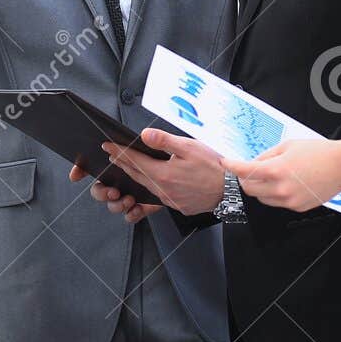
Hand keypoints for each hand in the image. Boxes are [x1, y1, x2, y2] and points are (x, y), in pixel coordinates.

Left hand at [71, 128, 225, 221]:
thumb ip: (164, 141)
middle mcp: (163, 190)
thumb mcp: (189, 147)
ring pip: (146, 186)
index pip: (134, 161)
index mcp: (163, 174)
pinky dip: (150, 186)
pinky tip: (150, 181)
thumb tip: (144, 135)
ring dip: (135, 175)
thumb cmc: (214, 167)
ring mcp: (170, 200)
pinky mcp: (179, 206)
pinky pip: (158, 196)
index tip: (108, 146)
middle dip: (123, 164)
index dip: (120, 153)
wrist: (232, 190)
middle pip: (137, 175)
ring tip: (127, 166)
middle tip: (112, 155)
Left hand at [223, 138, 340, 211]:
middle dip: (246, 179)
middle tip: (250, 170)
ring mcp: (289, 200)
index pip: (244, 172)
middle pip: (249, 189)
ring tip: (272, 176)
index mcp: (276, 170)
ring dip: (260, 188)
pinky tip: (286, 183)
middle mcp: (280, 188)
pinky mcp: (298, 207)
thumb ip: (267, 156)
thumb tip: (254, 163)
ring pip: (262, 198)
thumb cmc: (319, 152)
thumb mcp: (287, 146)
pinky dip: (275, 194)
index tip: (226, 163)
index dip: (231, 166)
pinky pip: (278, 203)